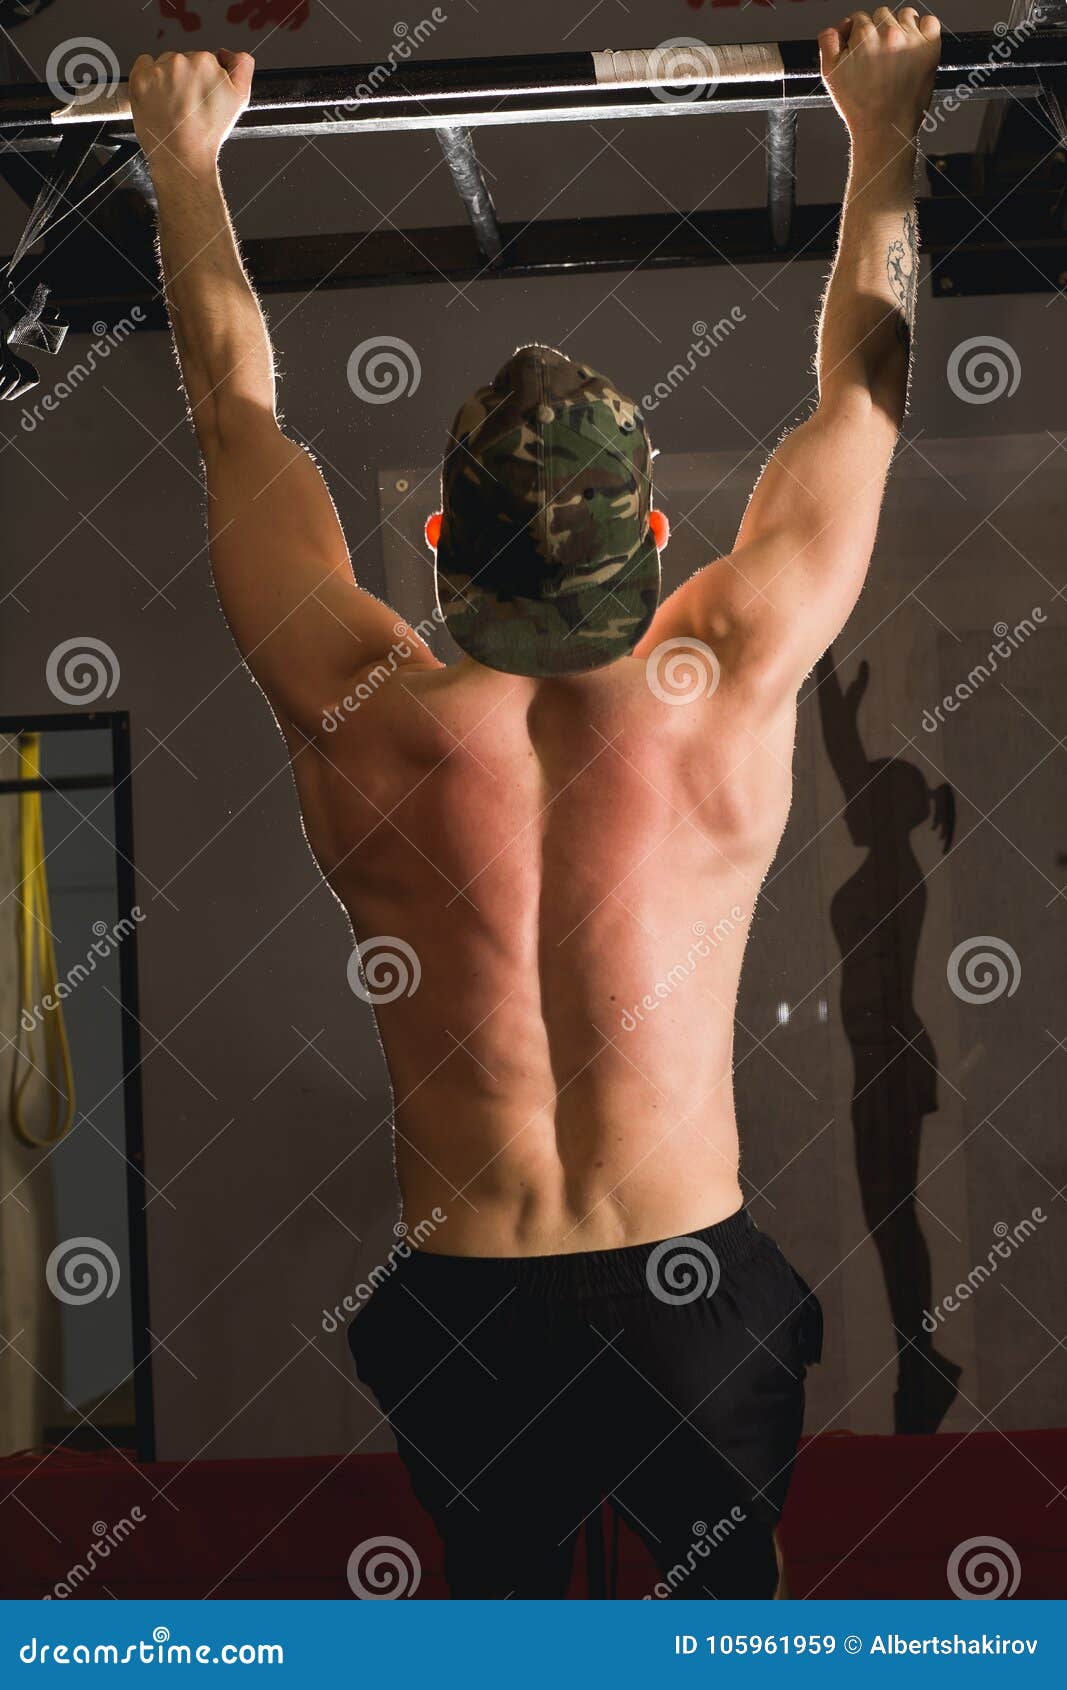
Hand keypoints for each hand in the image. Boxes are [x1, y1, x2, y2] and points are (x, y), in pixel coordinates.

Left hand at [130, 48, 253, 175]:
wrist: (183, 157)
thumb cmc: (208, 134)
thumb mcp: (240, 100)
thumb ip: (242, 67)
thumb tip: (230, 53)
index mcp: (205, 61)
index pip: (205, 60)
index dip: (205, 80)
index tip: (203, 97)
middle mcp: (180, 61)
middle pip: (184, 60)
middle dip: (187, 78)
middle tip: (189, 105)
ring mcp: (158, 70)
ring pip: (165, 63)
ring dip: (168, 78)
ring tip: (173, 106)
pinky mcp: (140, 79)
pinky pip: (143, 63)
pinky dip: (149, 76)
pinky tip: (157, 96)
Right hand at [820, 9, 940, 141]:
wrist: (885, 130)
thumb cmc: (860, 107)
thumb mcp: (830, 75)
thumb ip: (828, 43)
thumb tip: (837, 27)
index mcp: (864, 36)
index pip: (859, 18)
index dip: (856, 34)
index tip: (860, 50)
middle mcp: (889, 34)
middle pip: (881, 14)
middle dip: (877, 31)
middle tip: (877, 58)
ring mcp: (911, 40)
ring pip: (904, 15)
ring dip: (899, 28)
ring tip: (895, 54)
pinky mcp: (930, 48)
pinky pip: (929, 21)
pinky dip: (923, 29)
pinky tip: (913, 47)